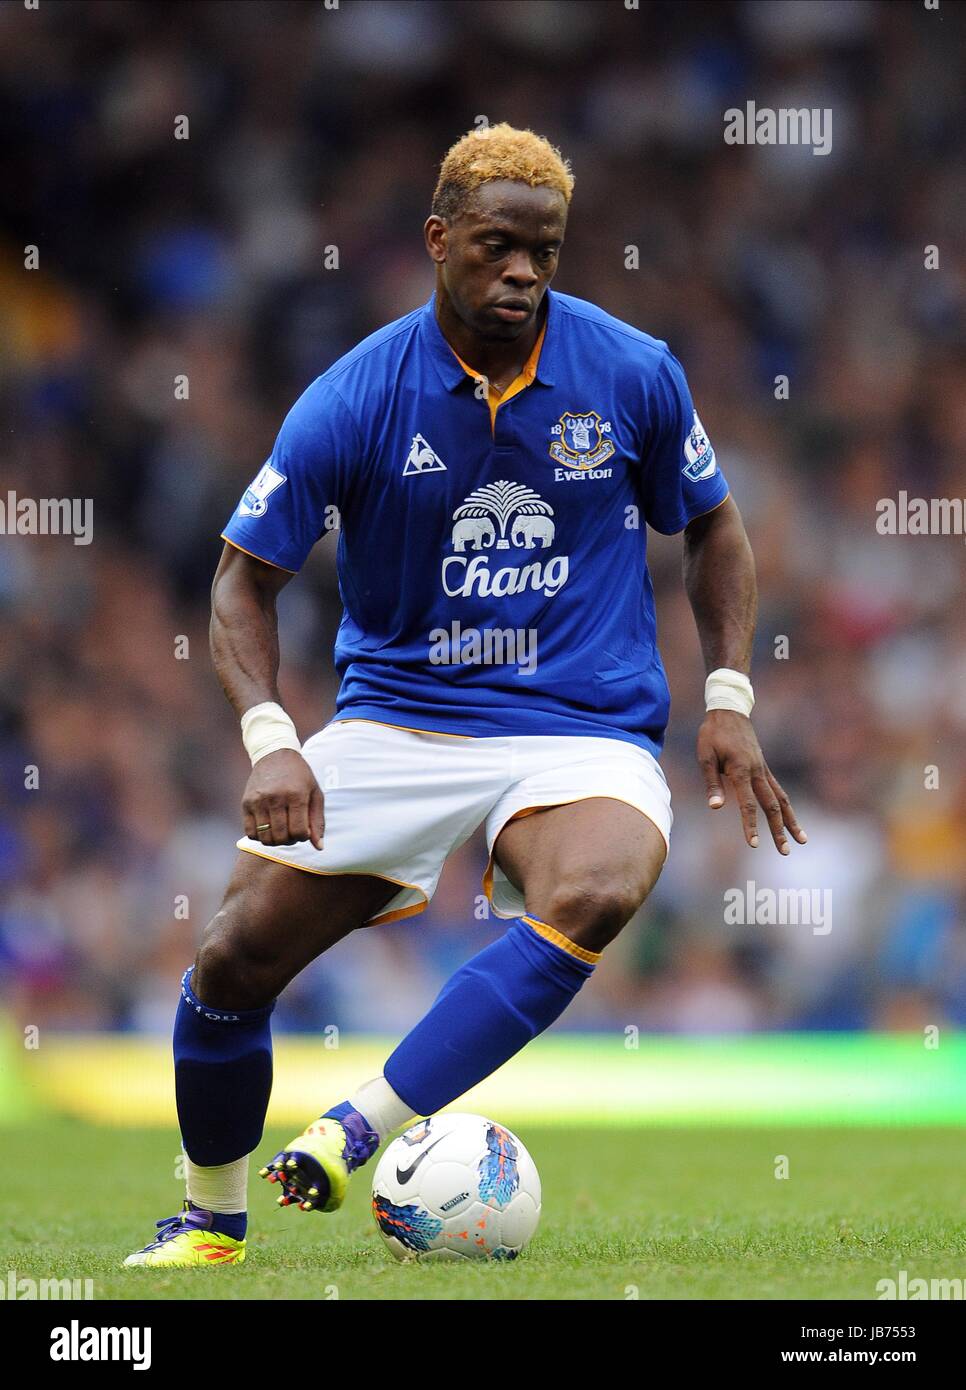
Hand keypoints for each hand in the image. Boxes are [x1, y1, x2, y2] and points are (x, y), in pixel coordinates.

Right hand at [242, 749, 324, 849]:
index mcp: (296, 795)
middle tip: (292, 832)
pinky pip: (250, 833)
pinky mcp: (246, 803)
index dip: (303, 837)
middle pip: (281, 837)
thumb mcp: (315, 793)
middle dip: (290, 841)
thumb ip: (318, 821)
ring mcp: (258, 801)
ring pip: (265, 838)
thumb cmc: (299, 776)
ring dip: (275, 841)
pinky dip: (260, 837)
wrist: (274, 754)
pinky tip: (268, 828)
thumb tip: (319, 848)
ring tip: (281, 831)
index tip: (304, 830)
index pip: (299, 831)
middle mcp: (275, 798)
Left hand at [696, 710, 805, 854]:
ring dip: (791, 821)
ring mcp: (763, 770)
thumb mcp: (705, 756)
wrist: (729, 711)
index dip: (750, 825)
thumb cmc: (713, 734)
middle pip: (773, 806)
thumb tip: (715, 808)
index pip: (748, 804)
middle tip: (786, 852)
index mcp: (741, 770)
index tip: (754, 845)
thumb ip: (712, 783)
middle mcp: (757, 771)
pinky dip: (785, 806)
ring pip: (782, 799)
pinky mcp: (764, 768)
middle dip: (780, 830)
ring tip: (802, 840)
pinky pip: (778, 790)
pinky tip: (789, 819)